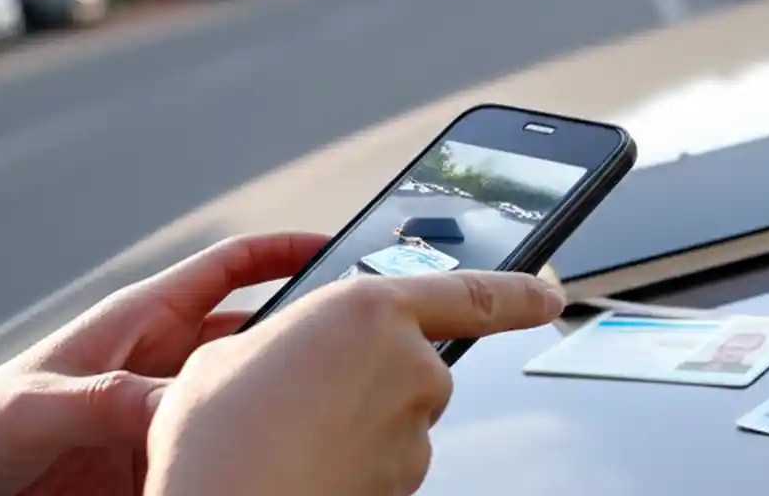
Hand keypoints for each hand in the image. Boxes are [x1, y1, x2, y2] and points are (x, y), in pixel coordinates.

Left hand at [0, 232, 328, 495]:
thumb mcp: (36, 403)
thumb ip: (107, 396)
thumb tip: (179, 402)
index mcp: (141, 321)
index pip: (228, 269)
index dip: (282, 249)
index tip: (333, 246)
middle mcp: (163, 362)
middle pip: (251, 335)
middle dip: (297, 335)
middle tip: (343, 345)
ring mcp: (166, 412)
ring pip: (241, 397)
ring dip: (270, 403)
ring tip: (308, 409)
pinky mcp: (162, 459)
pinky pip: (218, 450)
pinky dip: (243, 454)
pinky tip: (262, 460)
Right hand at [144, 270, 565, 495]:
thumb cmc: (220, 432)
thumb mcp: (233, 351)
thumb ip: (294, 336)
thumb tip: (298, 355)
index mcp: (371, 309)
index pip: (473, 294)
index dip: (518, 292)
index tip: (547, 295)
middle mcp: (410, 363)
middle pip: (416, 363)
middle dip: (374, 375)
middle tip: (306, 393)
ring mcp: (414, 427)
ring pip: (400, 415)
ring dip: (361, 420)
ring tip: (294, 435)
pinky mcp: (409, 479)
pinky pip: (388, 458)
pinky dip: (358, 460)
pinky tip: (308, 462)